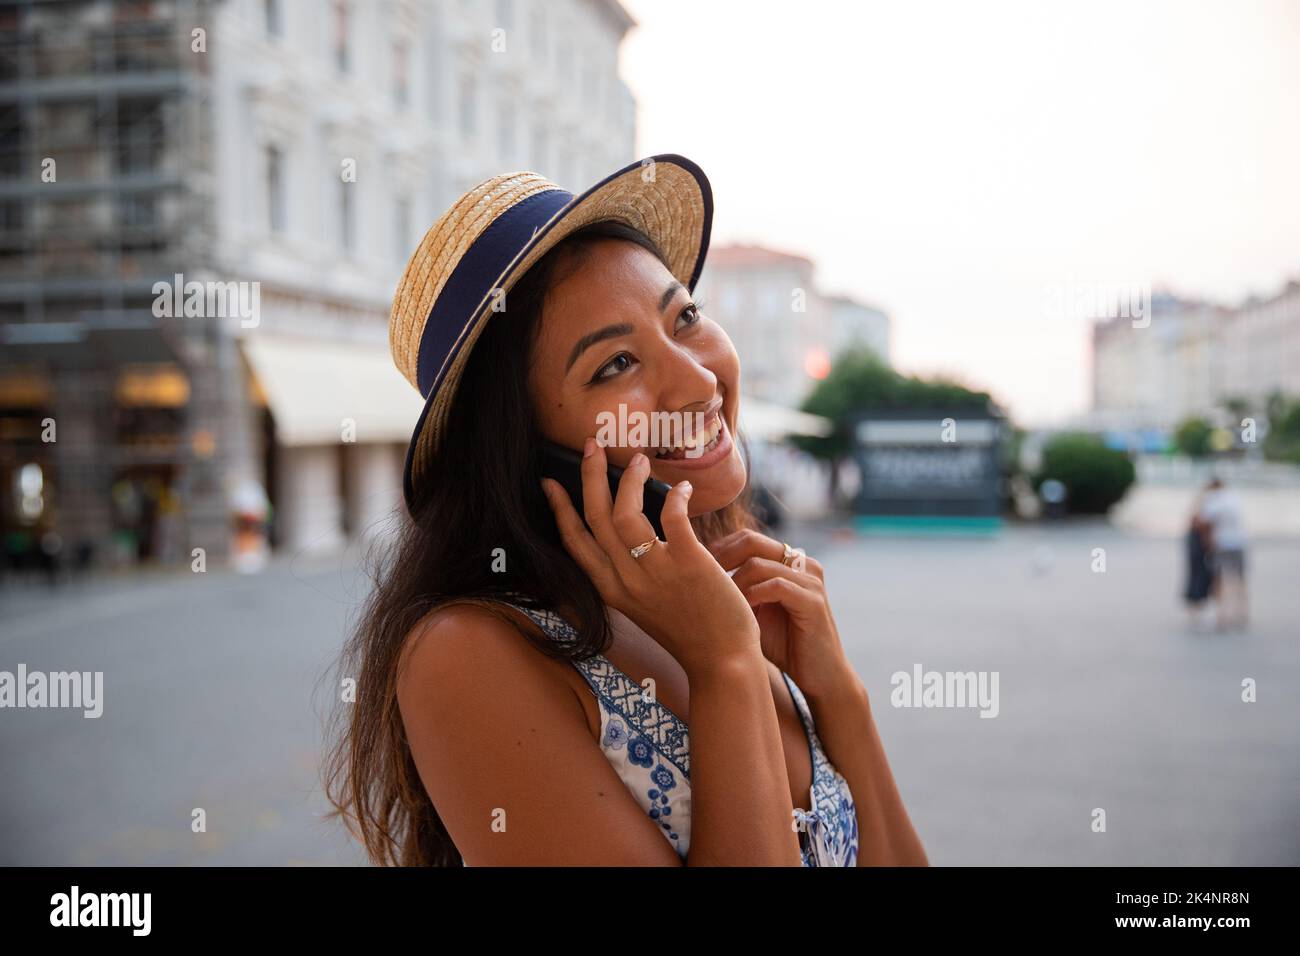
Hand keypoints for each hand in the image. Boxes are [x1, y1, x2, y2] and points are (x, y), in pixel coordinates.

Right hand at [539, 437, 761, 675]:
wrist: (723, 662)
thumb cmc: (690, 631)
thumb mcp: (646, 604)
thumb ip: (634, 571)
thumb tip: (632, 527)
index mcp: (612, 590)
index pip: (575, 543)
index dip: (560, 509)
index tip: (550, 483)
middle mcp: (627, 581)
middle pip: (595, 518)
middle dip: (588, 476)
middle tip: (592, 445)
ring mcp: (655, 573)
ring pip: (624, 515)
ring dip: (628, 481)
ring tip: (638, 460)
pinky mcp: (689, 565)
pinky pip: (672, 517)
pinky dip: (674, 497)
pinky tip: (682, 489)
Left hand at [707, 529, 856, 701]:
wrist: (818, 677)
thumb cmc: (783, 645)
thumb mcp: (754, 611)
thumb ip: (736, 590)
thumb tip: (694, 576)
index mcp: (789, 562)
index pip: (746, 539)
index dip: (717, 549)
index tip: (693, 569)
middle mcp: (803, 563)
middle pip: (751, 541)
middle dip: (719, 558)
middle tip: (698, 579)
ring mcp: (810, 580)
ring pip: (759, 564)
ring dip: (732, 583)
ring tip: (716, 602)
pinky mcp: (814, 601)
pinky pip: (776, 586)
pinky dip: (752, 596)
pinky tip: (738, 612)